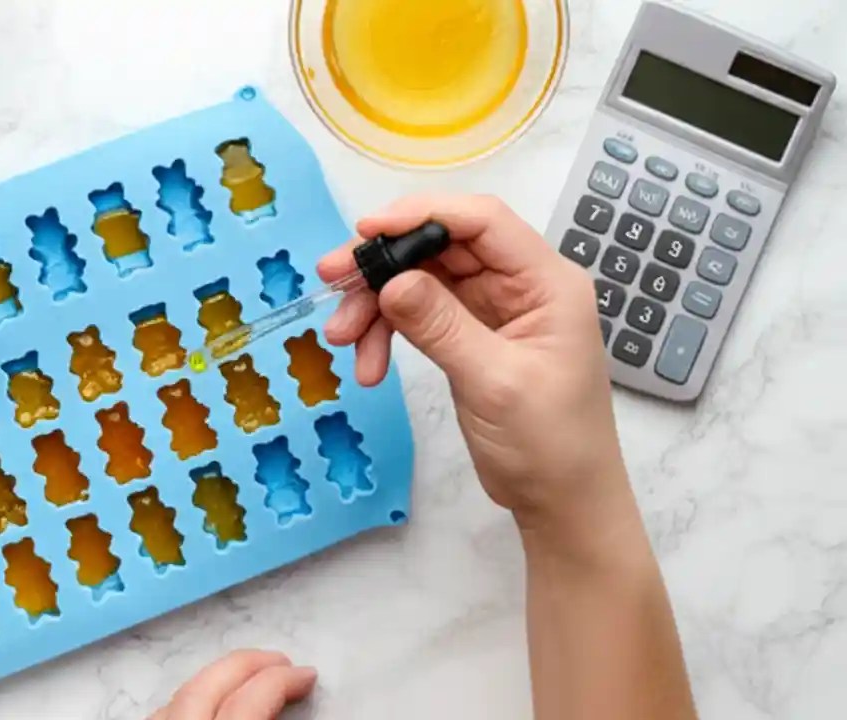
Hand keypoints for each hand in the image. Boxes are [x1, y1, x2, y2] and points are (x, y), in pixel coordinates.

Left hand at [151, 650, 315, 719]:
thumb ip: (270, 719)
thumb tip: (286, 702)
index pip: (249, 700)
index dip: (283, 682)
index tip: (306, 676)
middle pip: (205, 686)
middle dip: (246, 665)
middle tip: (280, 663)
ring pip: (175, 697)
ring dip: (212, 680)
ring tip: (243, 678)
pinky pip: (160, 716)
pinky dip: (184, 703)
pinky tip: (199, 706)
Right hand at [319, 195, 634, 550]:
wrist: (563, 502)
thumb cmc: (549, 444)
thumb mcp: (495, 382)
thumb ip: (442, 326)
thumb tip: (392, 281)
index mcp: (546, 282)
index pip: (482, 222)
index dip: (422, 215)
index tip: (365, 231)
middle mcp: (521, 285)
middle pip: (441, 247)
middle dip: (384, 264)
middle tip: (331, 280)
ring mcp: (495, 310)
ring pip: (423, 281)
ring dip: (377, 304)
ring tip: (342, 339)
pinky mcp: (471, 336)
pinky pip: (420, 315)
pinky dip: (388, 332)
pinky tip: (367, 363)